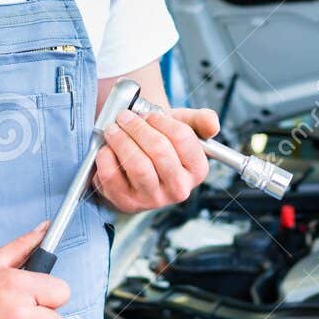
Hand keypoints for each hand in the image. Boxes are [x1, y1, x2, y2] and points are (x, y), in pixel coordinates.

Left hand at [93, 104, 220, 212]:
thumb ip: (201, 120)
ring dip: (121, 140)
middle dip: (138, 128)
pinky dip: (106, 157)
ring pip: (137, 165)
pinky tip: (107, 149)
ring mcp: (152, 199)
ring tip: (113, 128)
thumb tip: (212, 124)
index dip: (162, 122)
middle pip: (159, 151)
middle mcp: (178, 189)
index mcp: (197, 170)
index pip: (183, 139)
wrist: (140, 162)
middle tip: (125, 116)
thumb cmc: (163, 143)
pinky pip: (113, 177)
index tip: (149, 115)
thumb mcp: (184, 127)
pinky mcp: (127, 203)